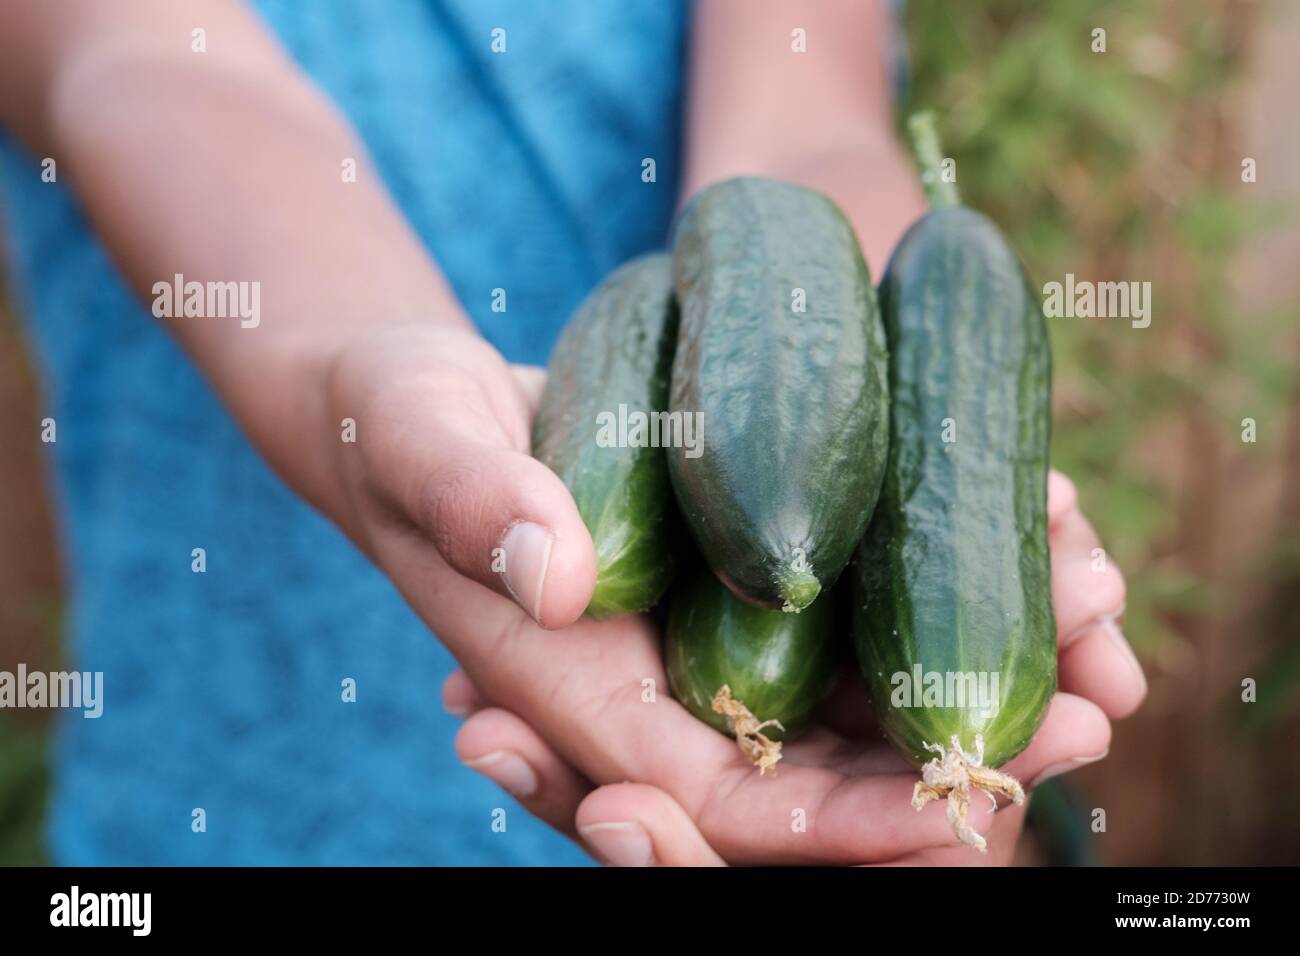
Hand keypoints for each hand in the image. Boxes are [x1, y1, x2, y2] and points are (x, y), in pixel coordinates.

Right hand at [434, 343, 1143, 864]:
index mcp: (578, 693)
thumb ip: (468, 501)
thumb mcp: (420, 438)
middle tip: (1089, 713)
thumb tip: (554, 574)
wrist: (419, 401)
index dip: (835, 821)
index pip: (717, 803)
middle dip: (953, 762)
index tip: (958, 802)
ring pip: (855, 696)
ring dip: (978, 670)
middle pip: (819, 770)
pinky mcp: (740, 577)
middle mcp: (658, 689)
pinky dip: (943, 588)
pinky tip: (1033, 537)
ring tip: (1098, 620)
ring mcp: (708, 637)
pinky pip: (850, 616)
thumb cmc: (401, 423)